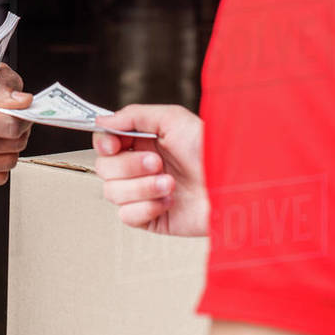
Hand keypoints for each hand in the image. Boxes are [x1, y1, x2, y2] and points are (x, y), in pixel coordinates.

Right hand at [93, 104, 207, 235]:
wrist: (232, 185)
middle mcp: (139, 167)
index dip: (104, 144)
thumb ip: (133, 116)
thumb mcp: (172, 119)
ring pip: (112, 193)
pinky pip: (127, 216)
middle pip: (104, 169)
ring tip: (170, 183)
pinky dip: (146, 208)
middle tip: (157, 163)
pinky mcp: (151, 218)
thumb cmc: (209, 149)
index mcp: (141, 142)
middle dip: (129, 166)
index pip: (104, 143)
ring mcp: (143, 193)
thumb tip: (101, 122)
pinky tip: (168, 202)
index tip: (114, 145)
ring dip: (142, 188)